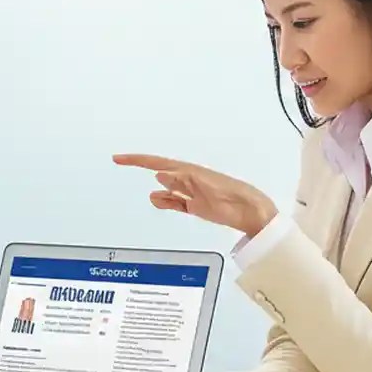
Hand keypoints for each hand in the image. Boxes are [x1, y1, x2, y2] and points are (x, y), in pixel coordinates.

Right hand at [113, 154, 277, 235]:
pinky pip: (175, 203)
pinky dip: (166, 202)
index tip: (119, 158)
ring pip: (167, 189)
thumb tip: (158, 175)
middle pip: (159, 172)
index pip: (157, 163)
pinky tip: (159, 201)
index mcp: (189, 171)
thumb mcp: (205, 187)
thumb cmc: (233, 195)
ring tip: (155, 199)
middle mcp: (188, 179)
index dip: (137, 161)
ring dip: (159, 192)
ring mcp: (191, 193)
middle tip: (120, 160)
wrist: (252, 212)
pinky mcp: (196, 206)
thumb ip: (182, 181)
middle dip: (141, 166)